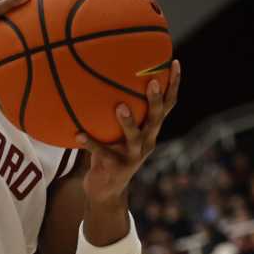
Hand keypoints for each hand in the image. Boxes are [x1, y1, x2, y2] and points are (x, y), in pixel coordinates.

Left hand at [78, 61, 180, 204]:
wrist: (106, 190)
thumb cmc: (109, 151)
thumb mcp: (116, 130)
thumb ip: (114, 109)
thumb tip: (97, 75)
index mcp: (150, 130)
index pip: (167, 105)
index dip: (173, 85)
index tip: (175, 62)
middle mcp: (147, 142)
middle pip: (156, 119)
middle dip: (155, 100)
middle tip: (152, 81)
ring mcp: (134, 157)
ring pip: (135, 138)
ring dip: (128, 122)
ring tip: (120, 106)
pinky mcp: (117, 168)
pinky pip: (102, 153)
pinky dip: (91, 143)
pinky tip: (78, 134)